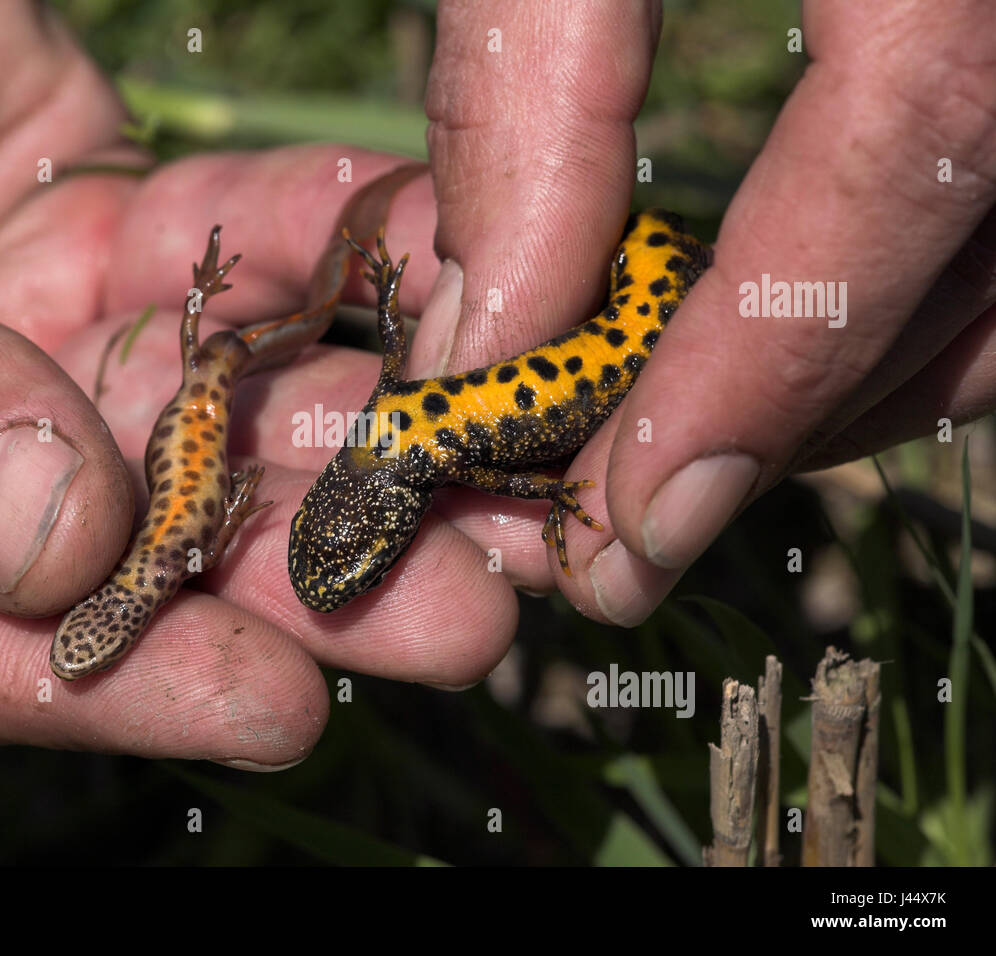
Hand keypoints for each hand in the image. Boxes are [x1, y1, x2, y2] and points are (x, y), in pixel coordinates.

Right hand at [0, 0, 514, 763]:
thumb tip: (50, 549)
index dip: (107, 684)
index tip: (278, 705)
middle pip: (107, 554)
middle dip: (283, 579)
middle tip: (457, 616)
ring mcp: (7, 348)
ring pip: (190, 412)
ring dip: (339, 436)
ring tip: (483, 475)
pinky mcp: (83, 235)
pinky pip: (214, 247)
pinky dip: (312, 248)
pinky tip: (418, 261)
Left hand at [416, 0, 995, 625]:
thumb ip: (524, 98)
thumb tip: (480, 341)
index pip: (901, 163)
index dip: (762, 364)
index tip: (634, 517)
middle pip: (970, 273)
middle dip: (794, 423)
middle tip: (636, 530)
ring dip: (850, 394)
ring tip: (686, 468)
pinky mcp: (995, 54)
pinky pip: (994, 236)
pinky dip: (894, 317)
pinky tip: (773, 348)